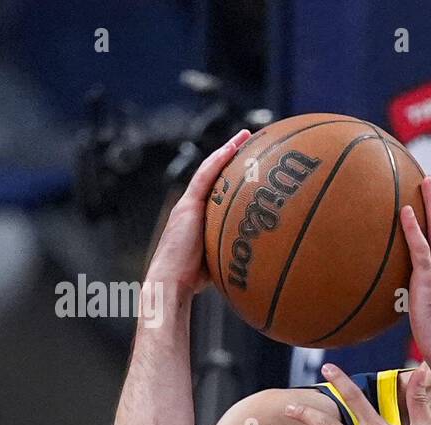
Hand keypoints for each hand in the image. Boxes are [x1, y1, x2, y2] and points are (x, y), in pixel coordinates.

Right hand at [145, 129, 251, 296]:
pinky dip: (219, 160)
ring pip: (211, 170)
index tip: (250, 162)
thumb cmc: (193, 280)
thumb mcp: (218, 260)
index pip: (219, 189)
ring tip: (247, 135)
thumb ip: (233, 251)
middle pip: (216, 174)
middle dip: (233, 155)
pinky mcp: (188, 206)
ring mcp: (189, 204)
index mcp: (199, 217)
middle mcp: (192, 206)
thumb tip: (260, 259)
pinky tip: (232, 148)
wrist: (170, 282)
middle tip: (253, 140)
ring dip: (228, 150)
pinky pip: (205, 177)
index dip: (233, 173)